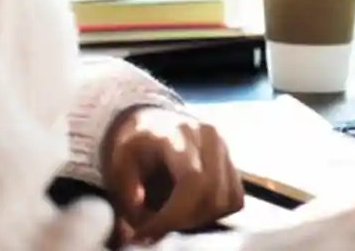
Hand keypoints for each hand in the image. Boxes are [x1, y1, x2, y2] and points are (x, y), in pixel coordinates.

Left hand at [101, 106, 244, 244]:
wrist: (154, 123)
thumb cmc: (136, 146)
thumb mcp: (120, 162)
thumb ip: (127, 187)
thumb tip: (141, 207)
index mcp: (178, 133)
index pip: (193, 180)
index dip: (173, 214)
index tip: (147, 231)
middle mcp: (208, 137)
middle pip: (213, 194)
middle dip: (184, 220)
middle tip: (158, 227)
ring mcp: (225, 148)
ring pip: (227, 199)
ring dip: (200, 218)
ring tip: (173, 216)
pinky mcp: (233, 162)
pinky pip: (235, 199)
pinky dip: (215, 212)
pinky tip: (191, 209)